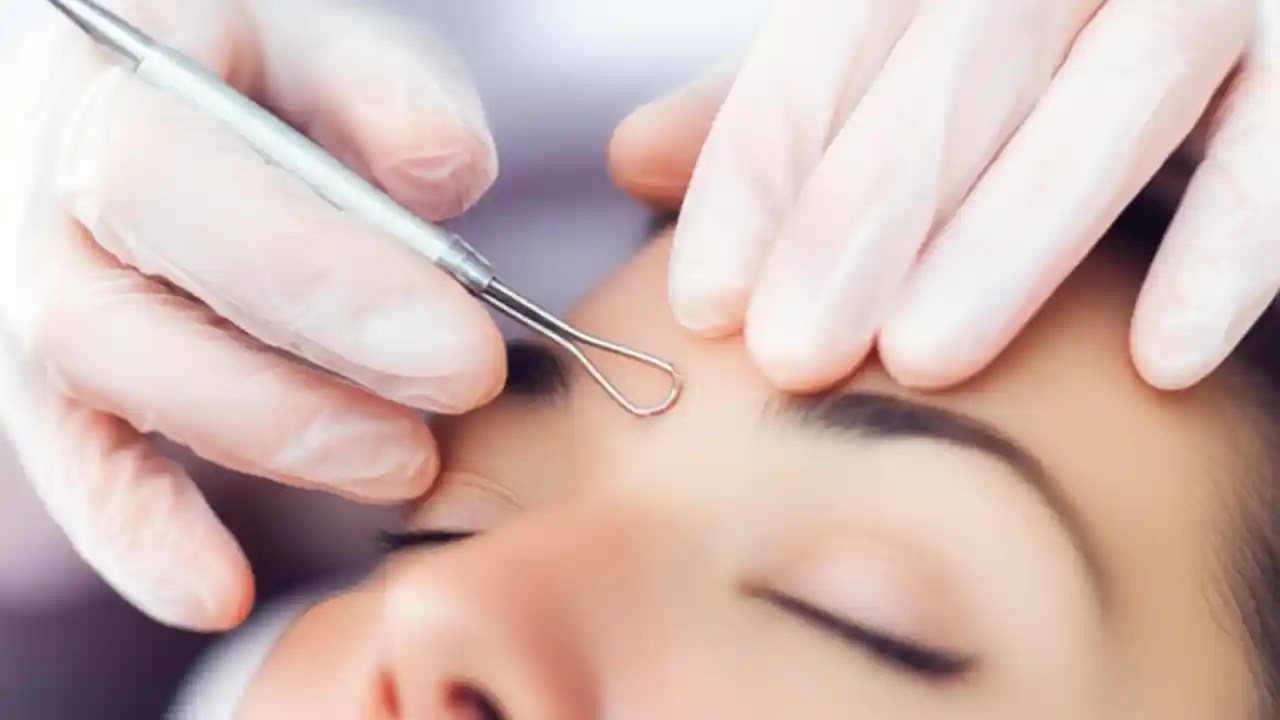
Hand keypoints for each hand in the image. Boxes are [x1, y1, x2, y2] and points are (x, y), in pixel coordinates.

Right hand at [0, 0, 503, 629]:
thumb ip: (379, 90)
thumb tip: (442, 177)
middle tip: (453, 407)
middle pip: (122, 316)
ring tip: (406, 464)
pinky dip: (143, 535)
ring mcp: (24, 291)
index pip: (174, 185)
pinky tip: (218, 590)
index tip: (463, 355)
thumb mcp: (323, 33)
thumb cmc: (259, 64)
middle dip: (302, 390)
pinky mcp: (51, 372)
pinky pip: (75, 464)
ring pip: (99, 395)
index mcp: (101, 78)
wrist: (166, 83)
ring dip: (266, 445)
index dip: (321, 283)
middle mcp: (29, 191)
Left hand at [611, 0, 1276, 391]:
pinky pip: (1279, 153)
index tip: (710, 299)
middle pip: (958, 62)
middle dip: (865, 212)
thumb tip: (637, 156)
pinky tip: (1156, 356)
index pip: (832, 39)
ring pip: (1117, 96)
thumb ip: (788, 104)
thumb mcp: (894, 56)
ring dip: (1013, 236)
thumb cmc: (1013, 52)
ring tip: (922, 357)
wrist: (1166, 4)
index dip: (762, 170)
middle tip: (795, 349)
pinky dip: (1228, 250)